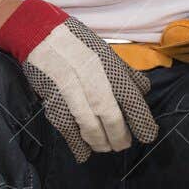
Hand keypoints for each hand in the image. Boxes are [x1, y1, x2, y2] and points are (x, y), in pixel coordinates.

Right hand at [0, 0, 158, 161]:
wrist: (41, 35)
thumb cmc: (78, 43)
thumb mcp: (108, 52)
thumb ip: (127, 73)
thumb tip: (144, 91)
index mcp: (111, 69)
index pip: (133, 103)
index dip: (143, 123)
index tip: (148, 136)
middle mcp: (94, 83)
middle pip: (113, 120)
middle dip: (120, 138)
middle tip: (122, 145)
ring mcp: (73, 95)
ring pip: (91, 129)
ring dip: (100, 143)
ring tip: (105, 147)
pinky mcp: (54, 102)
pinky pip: (68, 130)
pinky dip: (77, 145)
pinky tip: (84, 153)